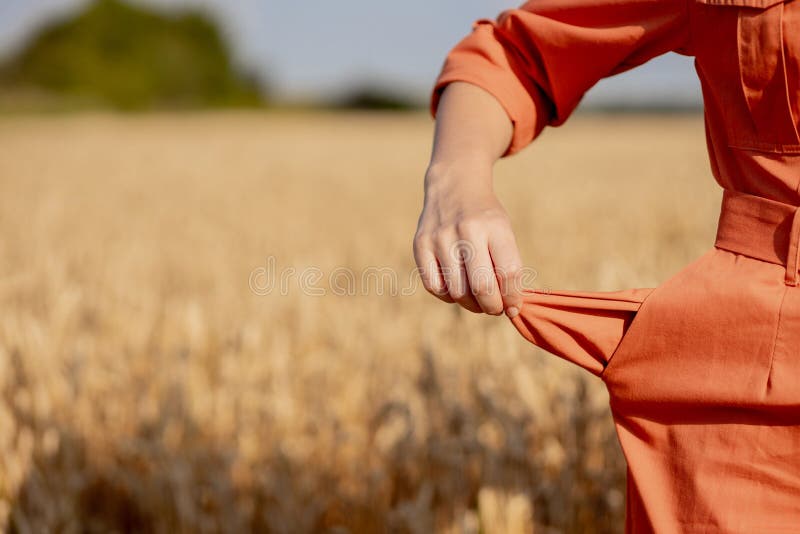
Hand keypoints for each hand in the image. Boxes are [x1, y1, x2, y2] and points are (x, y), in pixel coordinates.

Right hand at [413, 162, 523, 316]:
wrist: (454, 185)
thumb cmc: (485, 218)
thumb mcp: (504, 232)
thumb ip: (508, 268)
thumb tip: (510, 310)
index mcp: (494, 226)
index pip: (509, 273)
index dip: (513, 298)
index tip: (513, 306)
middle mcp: (466, 230)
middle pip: (482, 287)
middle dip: (492, 307)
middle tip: (495, 308)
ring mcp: (440, 237)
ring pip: (457, 292)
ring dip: (471, 305)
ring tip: (477, 300)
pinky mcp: (420, 245)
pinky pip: (434, 286)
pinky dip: (448, 296)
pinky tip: (457, 290)